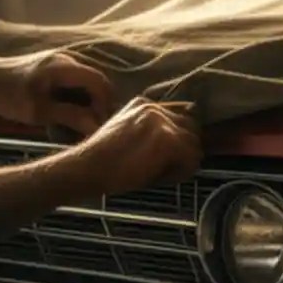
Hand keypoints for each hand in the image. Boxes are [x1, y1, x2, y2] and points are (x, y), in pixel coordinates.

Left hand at [0, 51, 115, 134]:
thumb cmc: (7, 95)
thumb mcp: (38, 111)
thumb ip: (70, 117)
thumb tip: (97, 127)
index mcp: (65, 67)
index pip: (101, 83)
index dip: (106, 105)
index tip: (100, 125)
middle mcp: (68, 59)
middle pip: (97, 82)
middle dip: (99, 105)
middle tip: (92, 127)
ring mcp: (62, 60)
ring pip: (87, 83)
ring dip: (88, 102)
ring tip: (81, 123)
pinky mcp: (55, 66)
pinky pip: (76, 81)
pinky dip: (79, 97)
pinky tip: (69, 112)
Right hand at [59, 96, 202, 195]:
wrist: (87, 167)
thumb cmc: (102, 160)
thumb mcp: (127, 135)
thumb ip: (151, 132)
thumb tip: (181, 145)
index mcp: (145, 104)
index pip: (180, 118)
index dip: (177, 140)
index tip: (163, 157)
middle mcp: (156, 107)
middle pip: (192, 128)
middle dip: (183, 150)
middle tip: (164, 168)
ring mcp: (163, 122)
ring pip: (194, 145)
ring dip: (182, 163)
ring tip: (159, 173)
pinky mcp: (168, 140)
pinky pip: (192, 160)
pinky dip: (180, 173)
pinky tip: (159, 178)